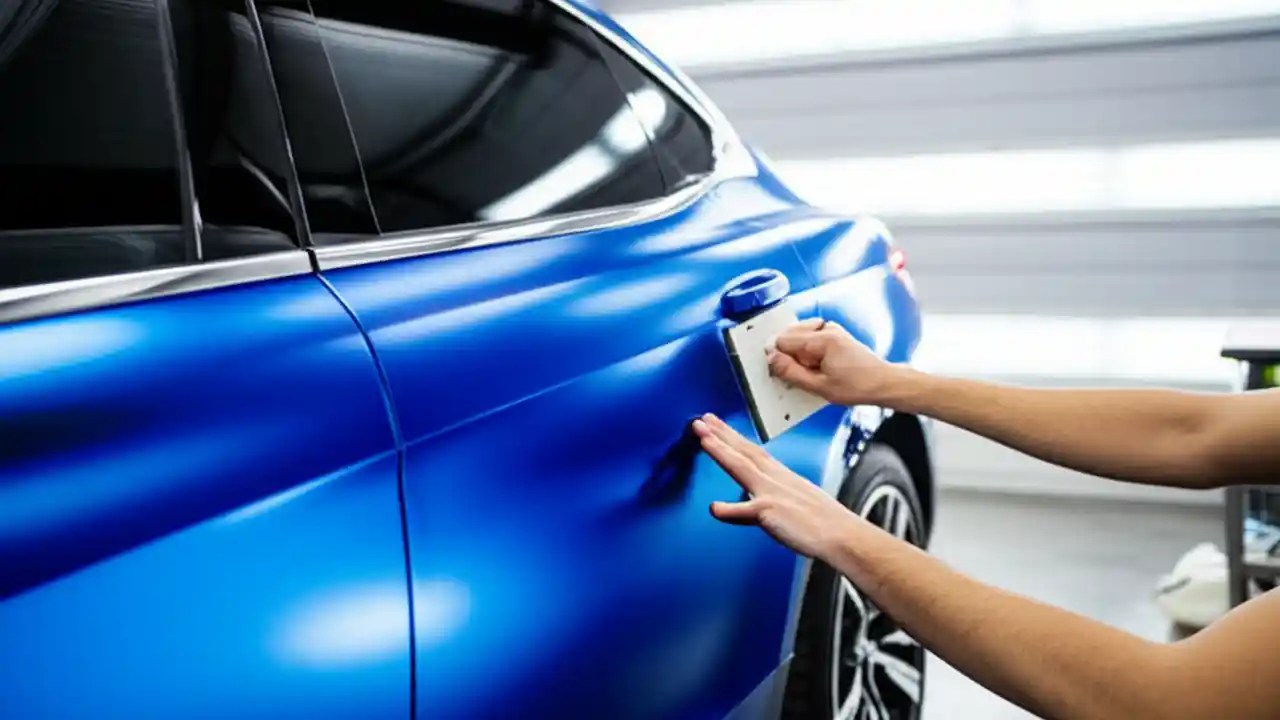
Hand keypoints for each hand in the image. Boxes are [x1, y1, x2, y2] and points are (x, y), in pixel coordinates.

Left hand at [694, 413, 861, 559]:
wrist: (843, 535)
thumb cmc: (824, 522)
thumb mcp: (795, 504)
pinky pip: (747, 511)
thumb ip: (769, 504)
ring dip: (721, 451)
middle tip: (702, 420)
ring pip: (742, 468)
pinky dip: (730, 510)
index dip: (734, 438)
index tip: (718, 426)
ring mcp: (772, 494)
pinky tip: (714, 508)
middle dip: (721, 434)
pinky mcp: (772, 513)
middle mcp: (776, 479)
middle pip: (745, 452)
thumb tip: (756, 507)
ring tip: (703, 437)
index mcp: (782, 476)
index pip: (753, 451)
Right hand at [767, 319, 905, 405]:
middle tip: (803, 372)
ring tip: (814, 368)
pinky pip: (810, 336)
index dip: (780, 358)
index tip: (784, 372)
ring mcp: (831, 328)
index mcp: (823, 339)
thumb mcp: (819, 387)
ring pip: (798, 334)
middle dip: (789, 354)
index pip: (783, 340)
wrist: (882, 382)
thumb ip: (792, 373)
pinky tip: (818, 363)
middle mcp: (827, 328)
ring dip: (799, 352)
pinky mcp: (834, 333)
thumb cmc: (857, 386)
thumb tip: (772, 360)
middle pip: (789, 334)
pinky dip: (808, 349)